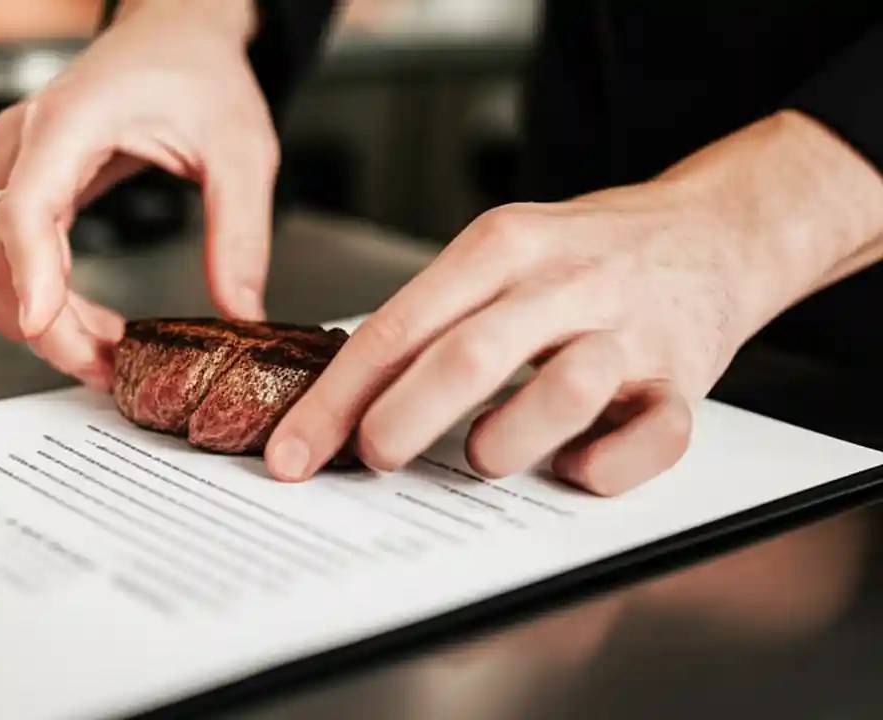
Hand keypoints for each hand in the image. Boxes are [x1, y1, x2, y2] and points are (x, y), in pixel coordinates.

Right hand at [0, 0, 277, 389]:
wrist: (173, 32)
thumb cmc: (199, 72)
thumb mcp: (242, 150)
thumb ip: (241, 233)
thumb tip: (241, 314)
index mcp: (70, 122)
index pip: (27, 209)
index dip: (34, 277)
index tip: (48, 329)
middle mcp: (25, 145)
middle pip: (3, 260)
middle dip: (53, 328)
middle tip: (118, 373)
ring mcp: (14, 165)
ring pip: (1, 272)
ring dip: (51, 325)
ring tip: (117, 357)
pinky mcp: (22, 185)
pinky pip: (16, 261)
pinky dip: (51, 305)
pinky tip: (100, 327)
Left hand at [266, 110, 882, 494]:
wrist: (714, 230)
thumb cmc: (585, 253)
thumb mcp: (501, 253)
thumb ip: (432, 315)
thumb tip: (343, 397)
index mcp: (502, 246)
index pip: (398, 328)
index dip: (337, 399)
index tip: (294, 451)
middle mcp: (565, 282)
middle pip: (466, 358)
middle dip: (399, 423)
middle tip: (372, 460)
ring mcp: (630, 330)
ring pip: (562, 392)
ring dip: (503, 441)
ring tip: (480, 454)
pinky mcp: (686, 379)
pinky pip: (650, 440)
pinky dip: (602, 468)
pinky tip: (571, 465)